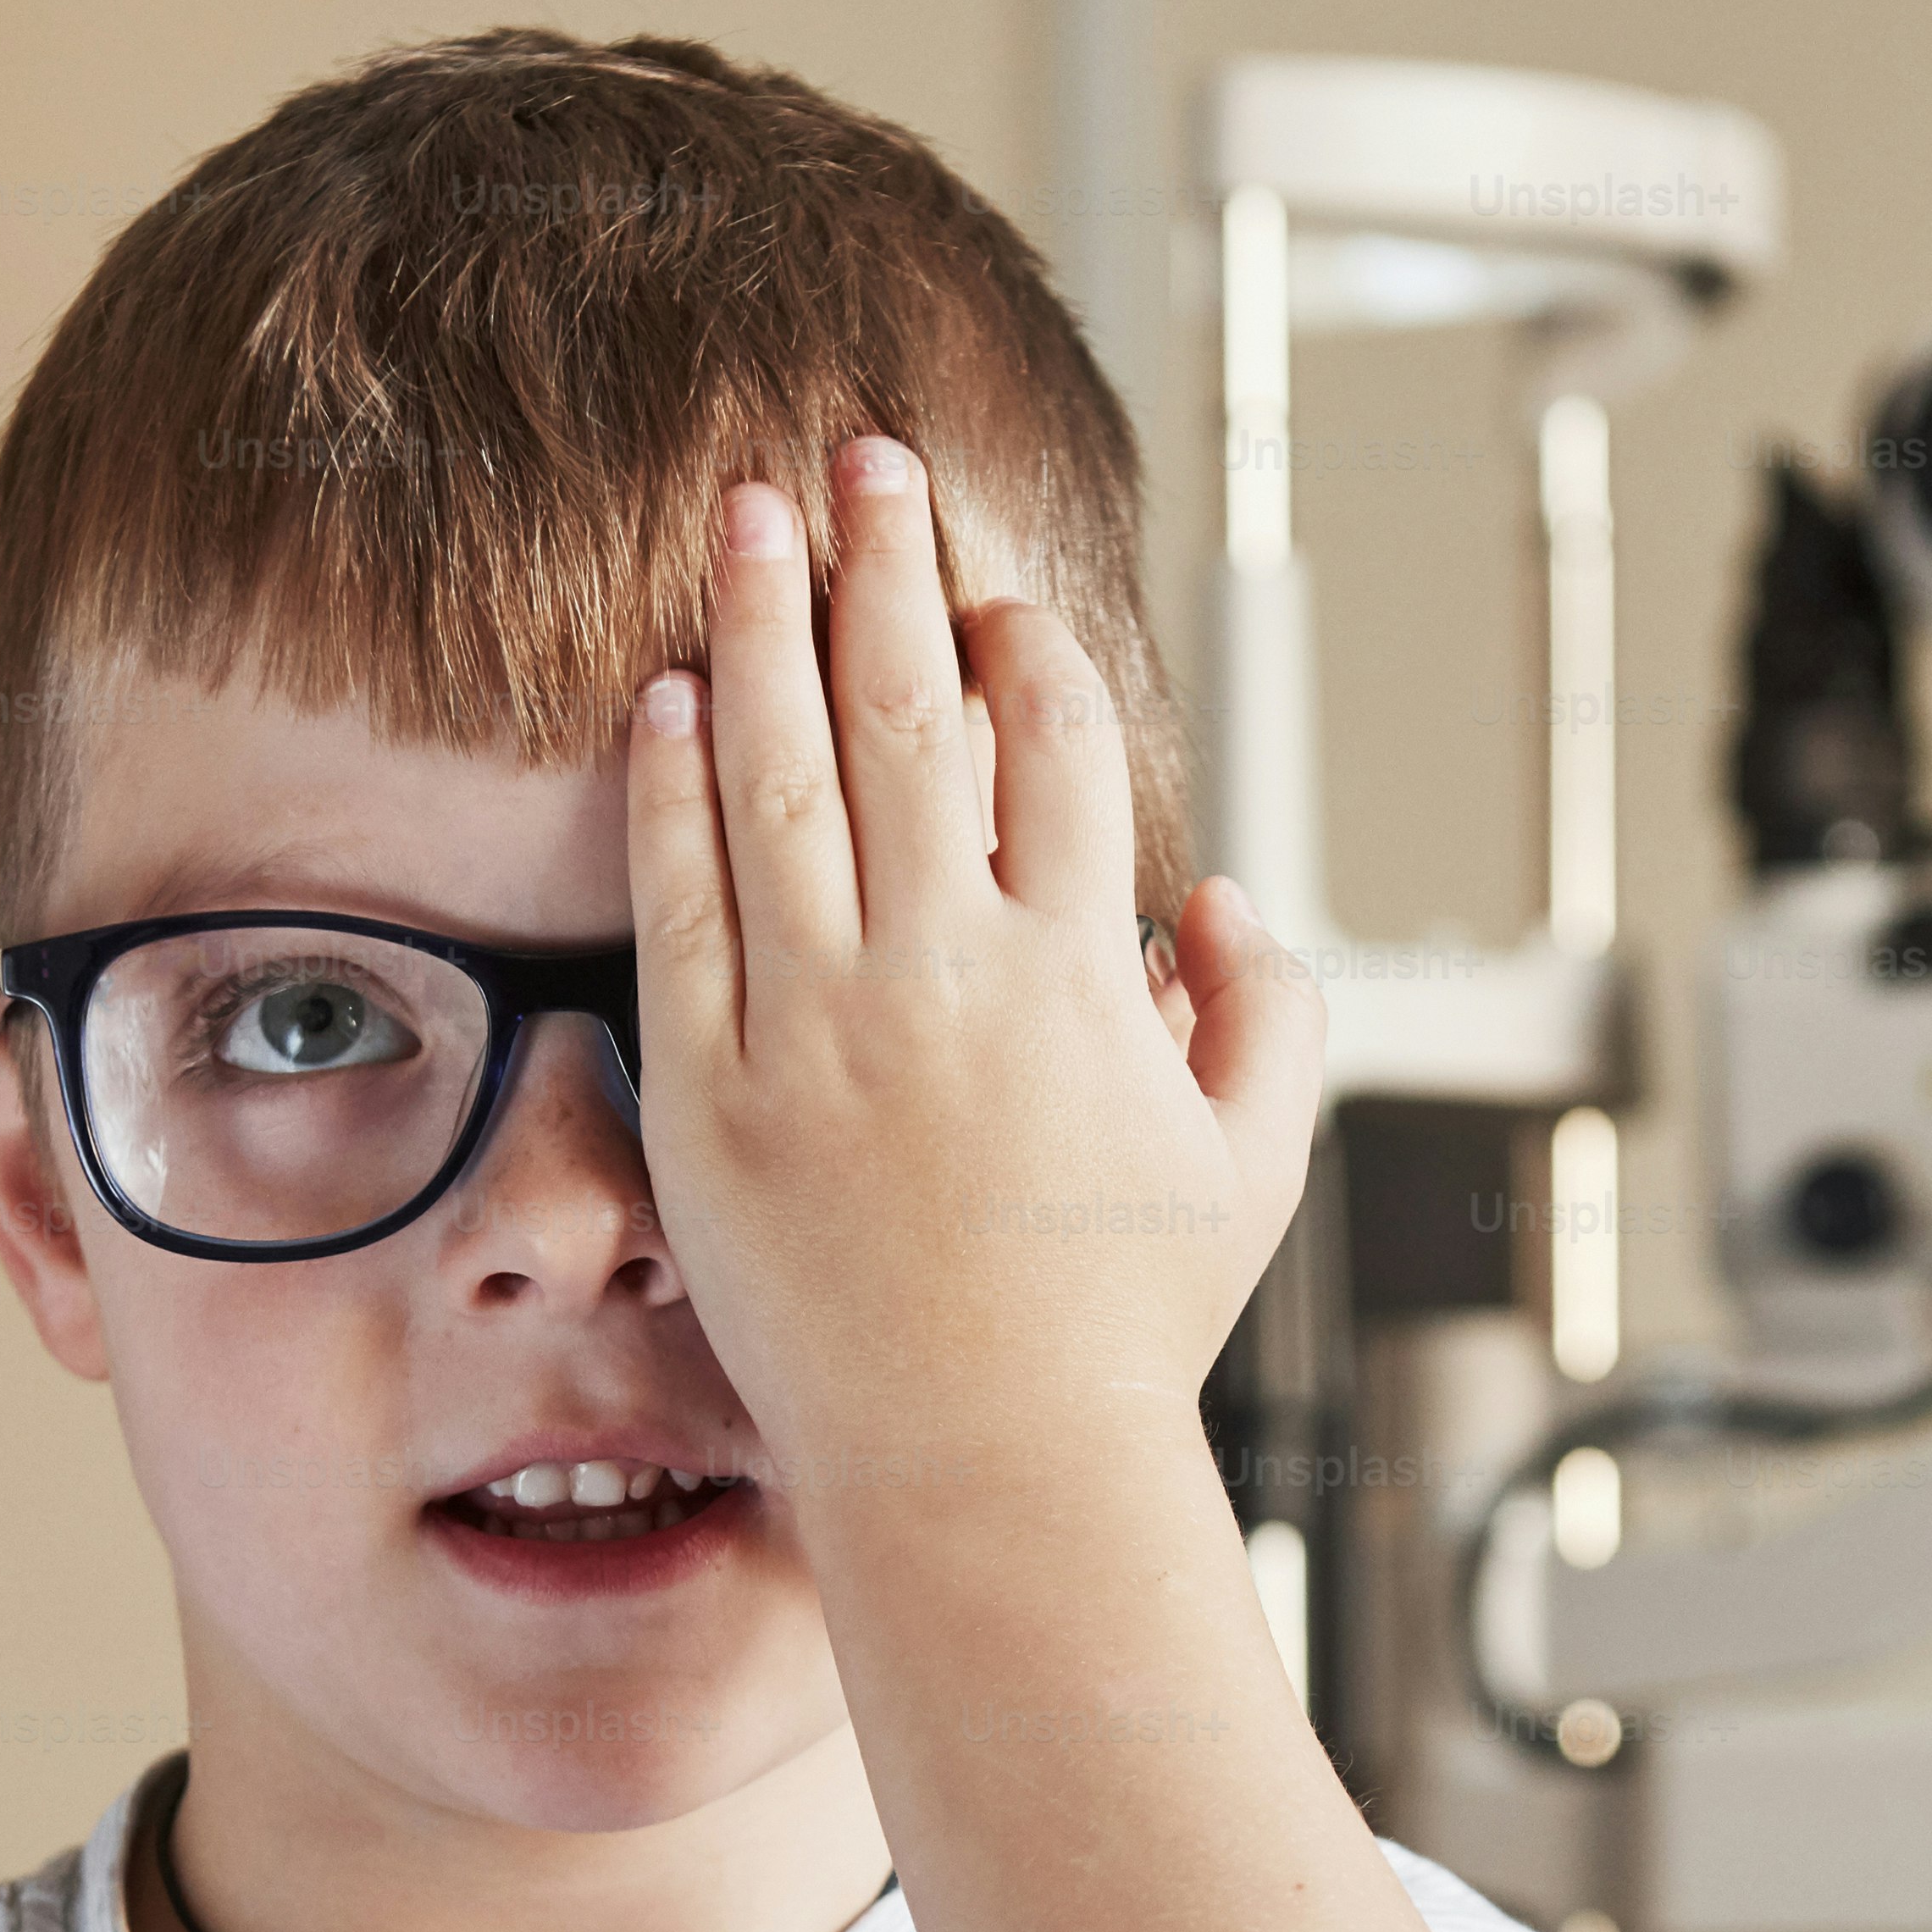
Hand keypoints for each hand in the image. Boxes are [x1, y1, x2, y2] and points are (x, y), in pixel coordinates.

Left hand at [623, 440, 1318, 1509]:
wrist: (990, 1478)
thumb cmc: (1123, 1338)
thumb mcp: (1248, 1171)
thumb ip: (1264, 1018)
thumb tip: (1214, 905)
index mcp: (1080, 980)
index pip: (1054, 751)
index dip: (1025, 650)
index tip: (994, 592)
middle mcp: (946, 979)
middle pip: (914, 715)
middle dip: (885, 566)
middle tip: (855, 453)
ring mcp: (818, 1032)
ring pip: (786, 778)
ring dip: (763, 625)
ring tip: (743, 510)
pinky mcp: (712, 1098)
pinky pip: (682, 909)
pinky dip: (674, 791)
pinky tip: (667, 698)